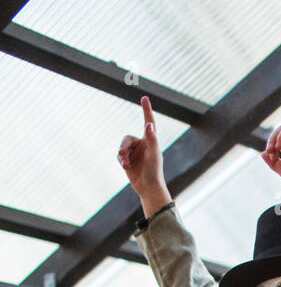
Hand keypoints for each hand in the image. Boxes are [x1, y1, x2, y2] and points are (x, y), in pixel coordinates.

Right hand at [117, 97, 171, 215]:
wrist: (148, 188)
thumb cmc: (154, 171)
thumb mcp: (154, 154)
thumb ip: (152, 139)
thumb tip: (149, 125)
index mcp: (150, 141)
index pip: (148, 122)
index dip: (146, 110)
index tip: (144, 98)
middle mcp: (142, 145)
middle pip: (127, 138)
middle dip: (124, 146)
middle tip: (123, 154)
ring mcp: (135, 153)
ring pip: (122, 147)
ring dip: (122, 154)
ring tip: (125, 163)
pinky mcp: (128, 161)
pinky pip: (120, 155)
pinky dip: (121, 159)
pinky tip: (125, 166)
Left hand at [262, 124, 280, 198]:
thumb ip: (273, 164)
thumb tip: (262, 153)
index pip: (275, 143)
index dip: (270, 148)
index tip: (271, 157)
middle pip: (277, 134)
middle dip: (271, 141)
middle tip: (270, 151)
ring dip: (275, 137)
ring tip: (274, 148)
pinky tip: (280, 145)